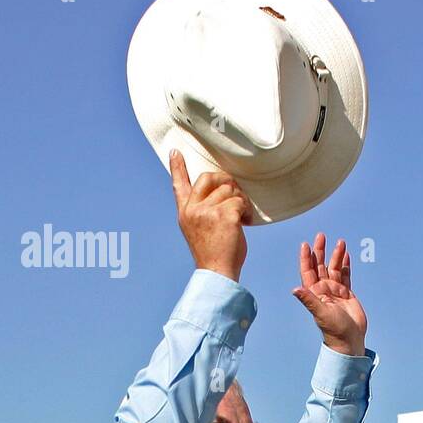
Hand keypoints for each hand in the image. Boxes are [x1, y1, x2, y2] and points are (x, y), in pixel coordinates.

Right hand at [169, 150, 249, 280]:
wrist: (218, 271)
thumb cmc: (214, 252)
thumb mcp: (199, 229)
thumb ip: (202, 210)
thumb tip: (221, 190)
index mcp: (185, 212)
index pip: (178, 184)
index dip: (177, 167)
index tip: (175, 151)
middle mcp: (193, 209)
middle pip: (210, 178)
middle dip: (227, 182)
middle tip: (236, 196)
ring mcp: (207, 211)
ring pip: (230, 190)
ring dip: (241, 201)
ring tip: (242, 218)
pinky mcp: (224, 215)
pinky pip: (240, 202)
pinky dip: (247, 211)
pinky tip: (246, 223)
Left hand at [293, 233, 367, 356]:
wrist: (349, 339)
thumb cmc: (333, 329)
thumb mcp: (320, 313)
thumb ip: (309, 300)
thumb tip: (295, 289)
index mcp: (315, 293)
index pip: (308, 271)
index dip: (306, 258)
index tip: (306, 244)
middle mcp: (324, 289)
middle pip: (321, 266)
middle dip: (321, 251)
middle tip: (321, 235)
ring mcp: (335, 291)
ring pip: (335, 268)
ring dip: (336, 255)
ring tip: (340, 242)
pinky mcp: (347, 294)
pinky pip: (346, 275)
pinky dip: (346, 265)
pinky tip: (346, 255)